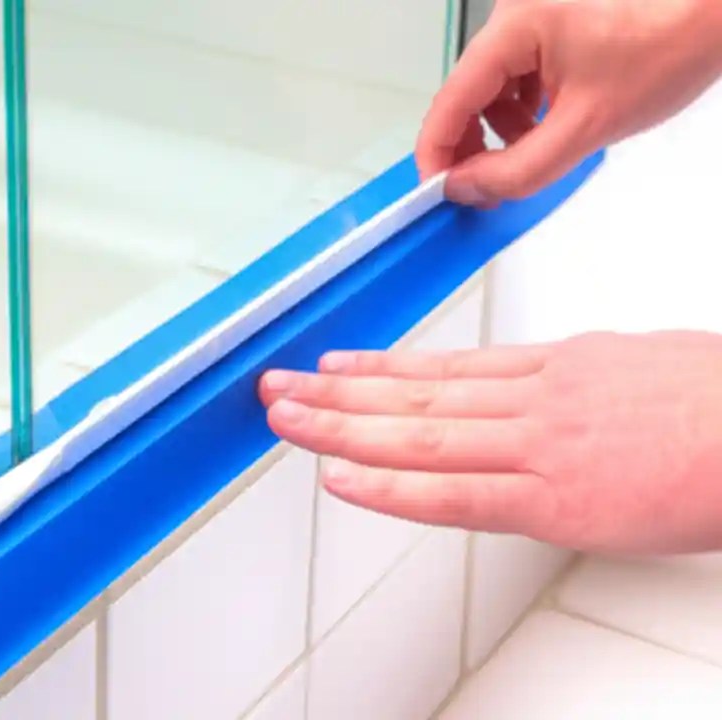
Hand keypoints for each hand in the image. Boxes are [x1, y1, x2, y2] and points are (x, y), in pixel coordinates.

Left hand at [258, 331, 721, 553]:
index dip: (381, 369)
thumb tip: (557, 388)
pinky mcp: (556, 500)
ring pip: (419, 436)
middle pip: (414, 396)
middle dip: (337, 393)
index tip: (335, 366)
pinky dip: (392, 488)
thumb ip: (586, 381)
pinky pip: (456, 494)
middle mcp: (535, 400)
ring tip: (285, 419)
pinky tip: (342, 478)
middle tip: (277, 386)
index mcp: (558, 367)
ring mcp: (539, 447)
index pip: (447, 370)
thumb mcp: (645, 366)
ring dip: (341, 428)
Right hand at [418, 0, 721, 205]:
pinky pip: (514, 78)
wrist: (715, 15)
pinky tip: (546, 129)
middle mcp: (513, 16)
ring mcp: (529, 20)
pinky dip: (521, 111)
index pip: (450, 99)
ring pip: (490, 91)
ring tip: (532, 154)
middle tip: (482, 189)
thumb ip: (518, 169)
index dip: (438, 153)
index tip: (437, 192)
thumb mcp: (587, 127)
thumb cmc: (669, 46)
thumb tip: (468, 189)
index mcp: (514, 26)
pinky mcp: (547, 28)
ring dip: (500, 131)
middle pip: (465, 95)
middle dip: (471, 146)